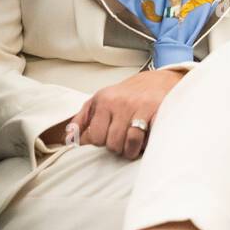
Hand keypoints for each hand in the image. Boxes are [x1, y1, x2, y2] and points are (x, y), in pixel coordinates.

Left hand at [64, 70, 185, 159]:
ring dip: (132, 150)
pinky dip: (148, 144)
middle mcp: (120, 102)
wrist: (160, 79)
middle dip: (118, 147)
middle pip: (112, 142)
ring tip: (134, 146)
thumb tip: (69, 138)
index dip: (102, 142)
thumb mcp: (102, 99)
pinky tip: (147, 140)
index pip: (95, 137)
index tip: (108, 137)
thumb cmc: (129, 93)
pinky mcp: (158, 112)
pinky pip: (150, 138)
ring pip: (130, 142)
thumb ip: (83, 118)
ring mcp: (140, 107)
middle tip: (123, 141)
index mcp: (104, 100)